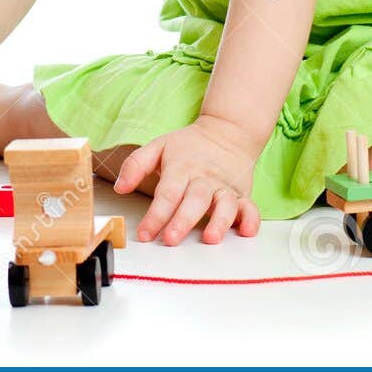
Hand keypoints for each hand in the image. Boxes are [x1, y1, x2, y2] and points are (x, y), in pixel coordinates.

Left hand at [113, 115, 263, 245]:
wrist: (227, 131)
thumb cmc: (189, 146)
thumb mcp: (159, 146)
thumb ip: (136, 165)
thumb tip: (120, 187)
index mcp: (182, 167)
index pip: (168, 192)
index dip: (156, 215)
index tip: (145, 234)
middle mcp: (205, 179)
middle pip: (195, 200)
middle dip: (183, 220)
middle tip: (171, 239)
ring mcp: (225, 187)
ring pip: (225, 204)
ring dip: (219, 222)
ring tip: (210, 238)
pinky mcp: (242, 195)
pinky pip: (250, 208)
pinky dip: (251, 220)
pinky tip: (246, 231)